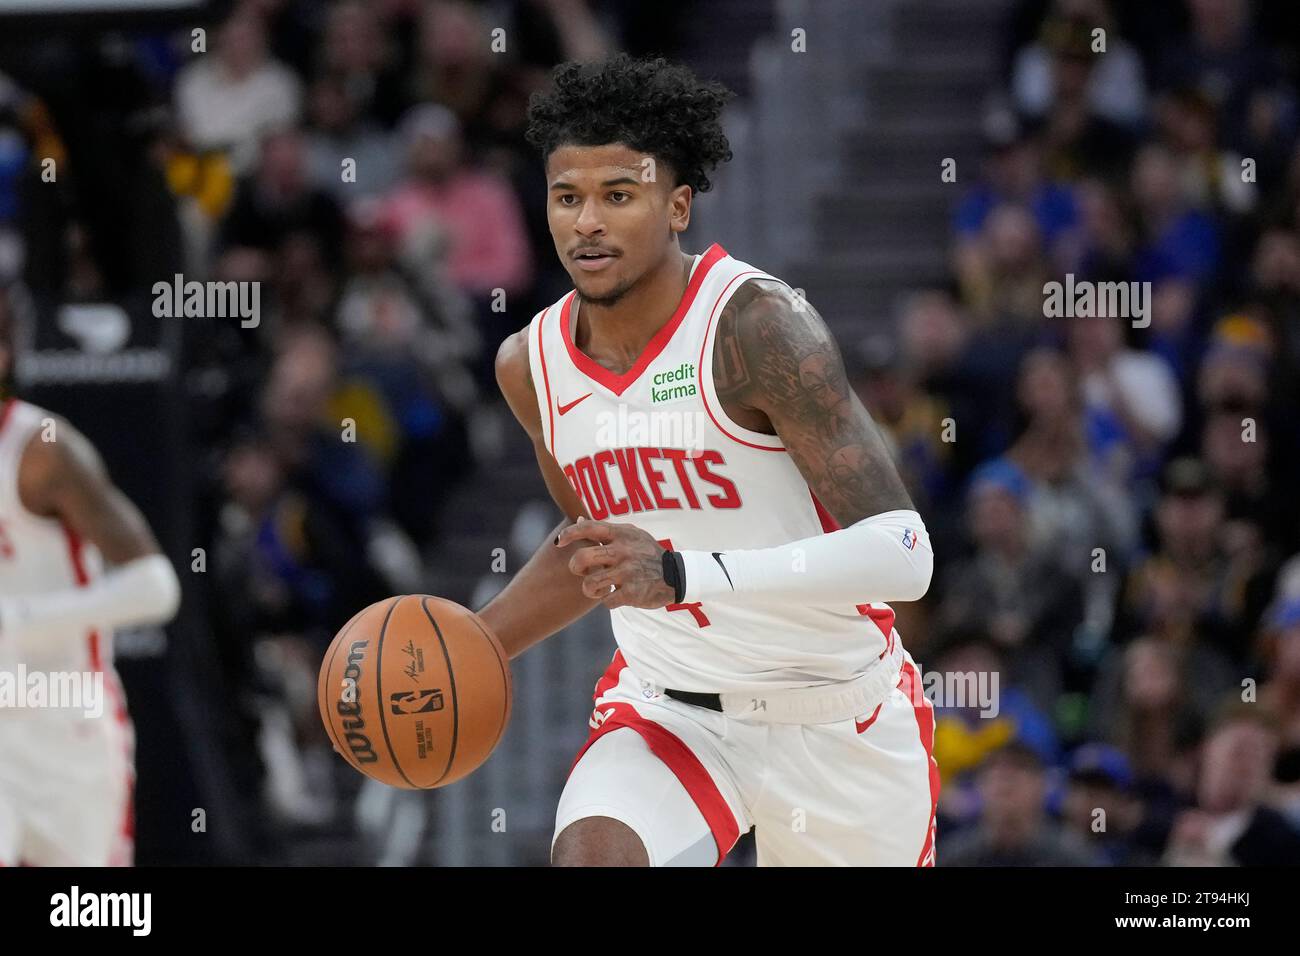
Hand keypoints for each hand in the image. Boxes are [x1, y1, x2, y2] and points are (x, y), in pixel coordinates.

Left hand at [556, 516, 674, 609]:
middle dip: (575, 567)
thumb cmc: (647, 553)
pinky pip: (606, 601)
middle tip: (581, 571)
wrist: (676, 575)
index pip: (589, 528)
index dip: (570, 534)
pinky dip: (608, 601)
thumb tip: (578, 519)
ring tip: (599, 588)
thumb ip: (605, 530)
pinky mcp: (633, 593)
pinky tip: (616, 596)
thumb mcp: (631, 535)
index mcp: (621, 534)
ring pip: (590, 584)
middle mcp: (623, 551)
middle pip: (582, 558)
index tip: (560, 541)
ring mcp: (628, 573)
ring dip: (590, 589)